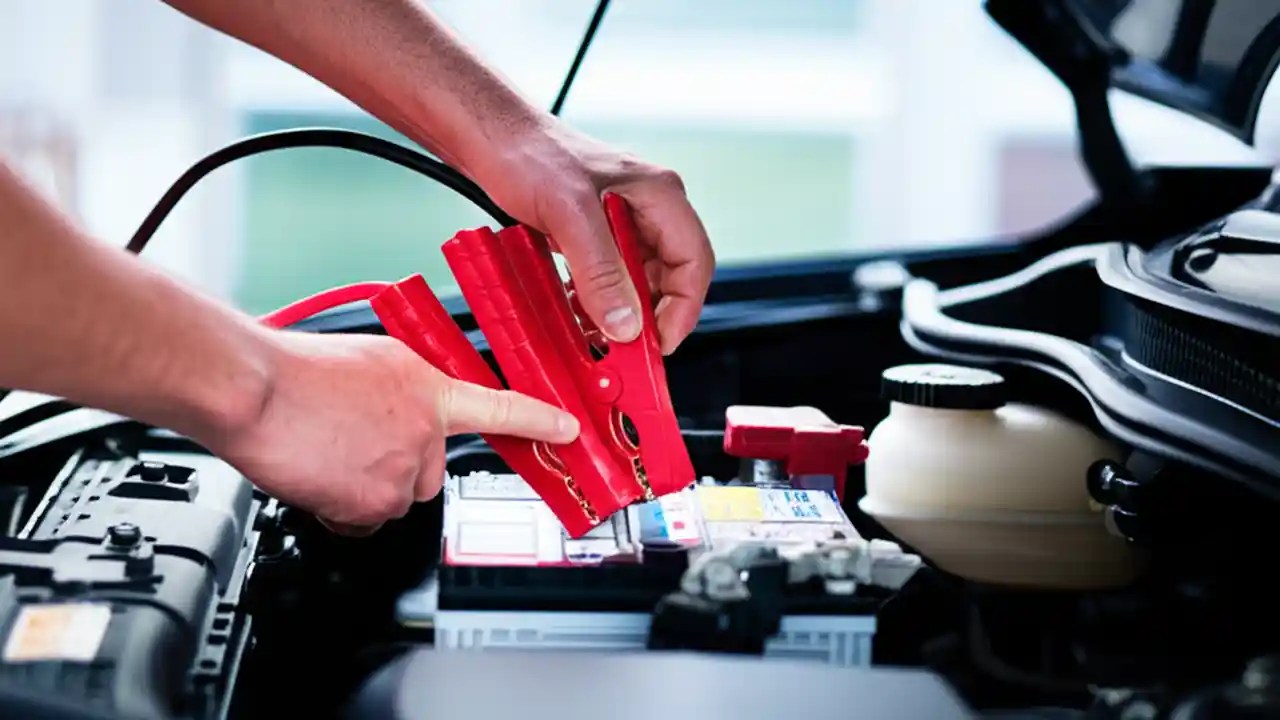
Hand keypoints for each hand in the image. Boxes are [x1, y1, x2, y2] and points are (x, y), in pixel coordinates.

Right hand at [203, 330, 578, 533]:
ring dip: (365, 486)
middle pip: (429, 472)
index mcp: (427, 389)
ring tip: (328, 452)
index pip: (498, 407)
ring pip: (394, 497)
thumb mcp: (371, 360)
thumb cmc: (297, 370)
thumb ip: (405, 386)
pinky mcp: (373, 504)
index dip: (537, 420)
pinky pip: (363, 521)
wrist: (256, 391)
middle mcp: (424, 432)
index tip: (567, 429)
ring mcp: (401, 471)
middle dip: (398, 467)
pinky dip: (341, 508)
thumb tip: (408, 407)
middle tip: (354, 443)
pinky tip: (319, 474)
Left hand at [475, 119, 713, 354]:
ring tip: (593, 332)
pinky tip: (575, 312)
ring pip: (636, 284)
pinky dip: (594, 302)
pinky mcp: (592, 236)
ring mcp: (620, 223)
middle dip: (647, 318)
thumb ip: (601, 270)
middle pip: (668, 279)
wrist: (486, 139)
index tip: (658, 342)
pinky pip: (606, 280)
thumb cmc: (528, 151)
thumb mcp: (569, 213)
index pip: (695, 262)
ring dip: (618, 313)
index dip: (683, 309)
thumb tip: (626, 323)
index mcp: (659, 195)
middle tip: (625, 348)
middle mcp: (646, 210)